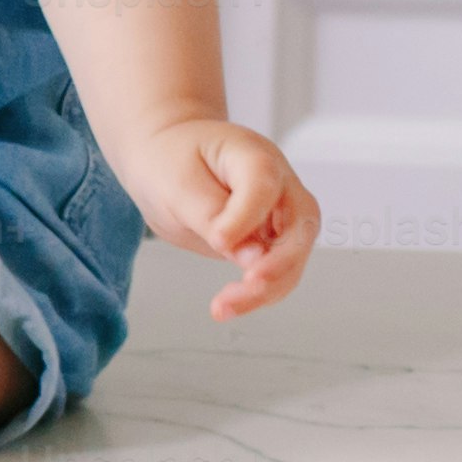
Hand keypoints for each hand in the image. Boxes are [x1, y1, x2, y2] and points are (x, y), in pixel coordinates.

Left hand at [117, 116, 318, 318]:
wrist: (162, 155)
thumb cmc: (168, 159)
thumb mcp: (174, 183)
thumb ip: (210, 215)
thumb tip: (253, 258)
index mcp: (254, 156)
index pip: (264, 187)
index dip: (246, 218)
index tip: (218, 239)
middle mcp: (279, 184)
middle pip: (298, 230)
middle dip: (275, 268)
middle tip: (240, 291)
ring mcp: (279, 213)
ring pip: (294, 258)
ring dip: (266, 289)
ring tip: (224, 307)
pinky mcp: (270, 239)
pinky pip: (277, 270)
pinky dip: (258, 291)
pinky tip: (230, 304)